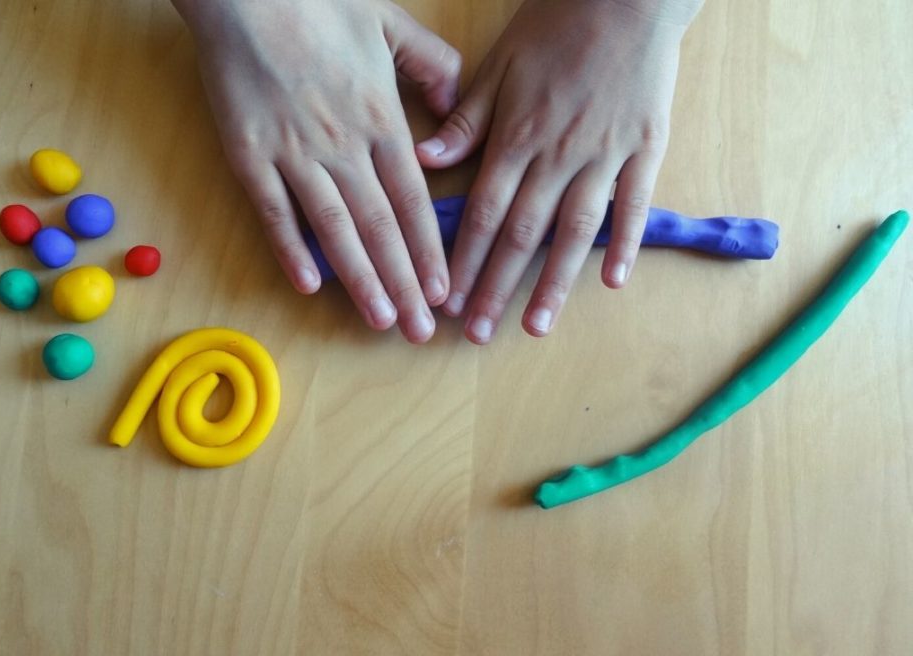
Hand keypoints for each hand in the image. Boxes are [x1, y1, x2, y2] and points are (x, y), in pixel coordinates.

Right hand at [174, 0, 461, 342]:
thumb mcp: (390, 20)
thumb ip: (430, 63)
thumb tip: (452, 98)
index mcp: (381, 117)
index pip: (414, 200)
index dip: (430, 251)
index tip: (444, 290)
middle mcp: (344, 145)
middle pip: (381, 228)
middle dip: (405, 284)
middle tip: (422, 330)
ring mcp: (294, 153)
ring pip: (335, 229)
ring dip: (361, 280)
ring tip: (381, 322)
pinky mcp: (248, 154)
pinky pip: (273, 212)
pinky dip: (290, 250)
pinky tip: (308, 286)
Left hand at [417, 0, 702, 343]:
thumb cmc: (556, 25)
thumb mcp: (499, 63)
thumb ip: (465, 119)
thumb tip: (424, 160)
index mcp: (517, 135)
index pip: (486, 212)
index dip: (466, 260)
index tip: (449, 301)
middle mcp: (558, 154)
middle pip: (522, 233)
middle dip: (497, 288)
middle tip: (479, 335)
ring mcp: (605, 155)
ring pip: (575, 230)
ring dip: (554, 282)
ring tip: (537, 326)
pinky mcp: (645, 148)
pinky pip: (635, 203)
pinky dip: (627, 243)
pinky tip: (614, 282)